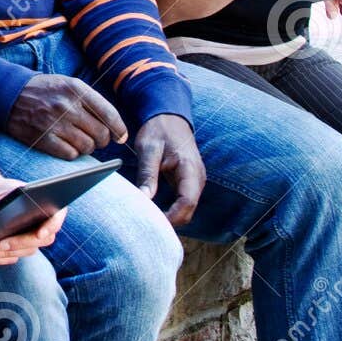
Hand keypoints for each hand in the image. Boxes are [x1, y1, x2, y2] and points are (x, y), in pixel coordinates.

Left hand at [0, 175, 64, 266]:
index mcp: (38, 199)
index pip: (57, 213)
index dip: (52, 225)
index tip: (39, 233)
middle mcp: (38, 220)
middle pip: (42, 238)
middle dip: (21, 243)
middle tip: (0, 244)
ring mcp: (29, 235)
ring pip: (28, 250)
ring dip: (8, 253)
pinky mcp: (17, 247)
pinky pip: (15, 256)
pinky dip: (1, 259)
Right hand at [6, 73, 127, 159]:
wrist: (11, 94)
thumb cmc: (46, 91)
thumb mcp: (69, 84)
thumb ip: (93, 102)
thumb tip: (116, 130)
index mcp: (77, 89)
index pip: (109, 114)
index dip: (119, 129)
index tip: (120, 137)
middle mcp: (67, 105)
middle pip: (100, 134)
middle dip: (101, 140)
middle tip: (94, 138)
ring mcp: (55, 123)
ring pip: (87, 146)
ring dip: (86, 147)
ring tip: (78, 140)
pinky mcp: (43, 138)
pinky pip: (70, 154)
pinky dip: (72, 153)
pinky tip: (67, 145)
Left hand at [134, 113, 204, 227]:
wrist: (169, 116)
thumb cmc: (159, 130)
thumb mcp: (149, 149)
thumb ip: (148, 174)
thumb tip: (144, 199)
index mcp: (190, 169)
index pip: (187, 202)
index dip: (171, 216)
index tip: (153, 222)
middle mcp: (197, 179)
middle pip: (188, 211)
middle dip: (170, 220)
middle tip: (146, 224)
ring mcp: (194, 182)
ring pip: (186, 209)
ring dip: (170, 217)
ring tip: (148, 219)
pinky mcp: (188, 183)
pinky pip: (182, 203)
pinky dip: (170, 210)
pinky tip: (153, 211)